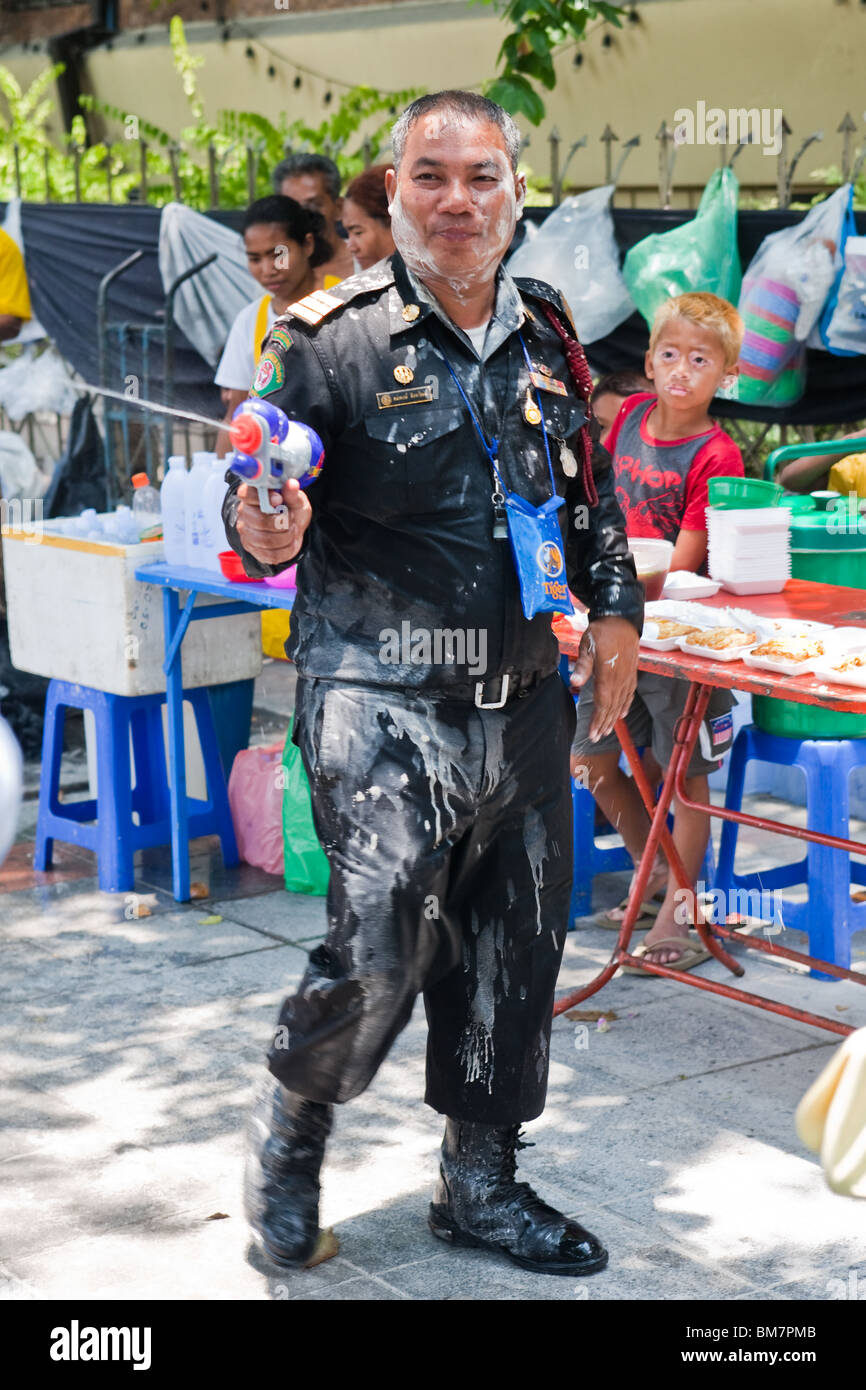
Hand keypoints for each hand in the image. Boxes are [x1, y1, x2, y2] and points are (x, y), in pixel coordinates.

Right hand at [235, 477, 311, 568]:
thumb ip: (292, 494)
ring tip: (291, 529)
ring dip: (286, 536)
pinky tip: (288, 541)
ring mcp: (246, 533)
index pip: (246, 493)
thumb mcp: (296, 500)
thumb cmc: (291, 511)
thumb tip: (292, 484)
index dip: (264, 497)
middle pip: (259, 521)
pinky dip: (286, 549)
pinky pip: (271, 554)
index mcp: (251, 495)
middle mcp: (244, 513)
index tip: (279, 499)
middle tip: (290, 518)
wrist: (293, 530)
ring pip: (266, 540)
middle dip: (282, 522)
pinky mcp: (253, 549)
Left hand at [570, 616, 637, 741]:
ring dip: (613, 718)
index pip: (602, 703)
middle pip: (612, 707)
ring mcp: (628, 676)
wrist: (622, 619)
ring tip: (606, 730)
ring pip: (621, 702)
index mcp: (607, 674)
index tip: (593, 733)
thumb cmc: (602, 631)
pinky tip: (622, 713)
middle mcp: (620, 679)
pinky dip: (625, 705)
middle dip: (604, 724)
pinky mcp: (632, 672)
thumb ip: (582, 665)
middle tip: (597, 737)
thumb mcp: (587, 645)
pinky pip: (630, 693)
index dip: (598, 720)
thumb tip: (575, 682)